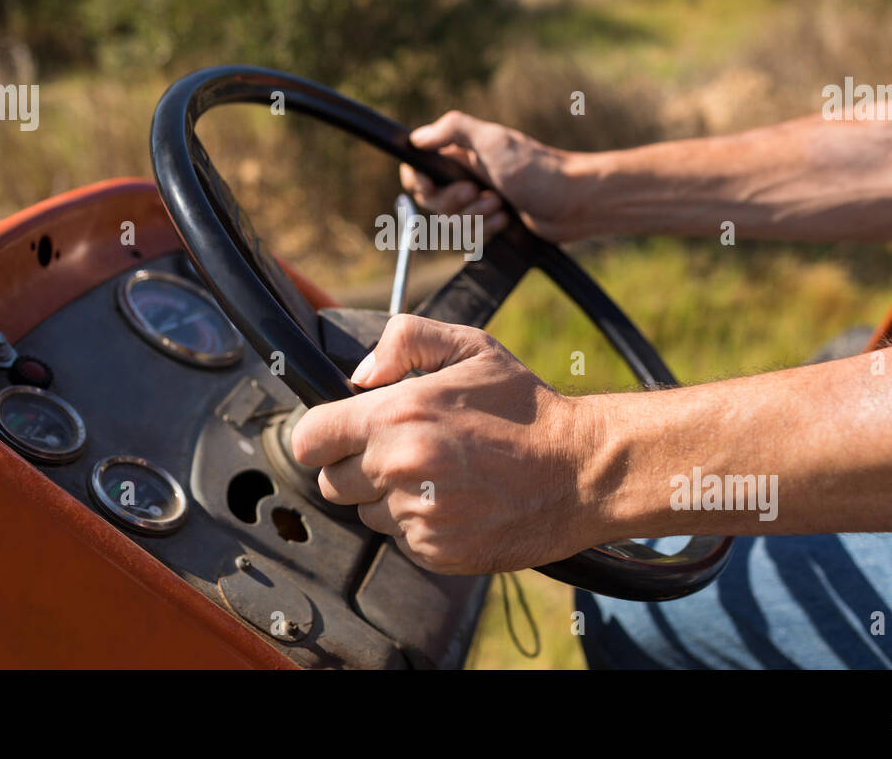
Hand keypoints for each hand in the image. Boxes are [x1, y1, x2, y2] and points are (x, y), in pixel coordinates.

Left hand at [290, 315, 607, 573]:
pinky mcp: (435, 551)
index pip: (310, 439)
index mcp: (397, 414)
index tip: (340, 434)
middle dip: (356, 466)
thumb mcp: (471, 348)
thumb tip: (360, 376)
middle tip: (403, 450)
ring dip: (389, 497)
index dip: (322, 435)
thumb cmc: (525, 408)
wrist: (580, 471)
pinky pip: (401, 539)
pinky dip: (420, 524)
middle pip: (331, 482)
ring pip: (366, 513)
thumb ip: (405, 341)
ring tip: (440, 474)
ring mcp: (417, 515)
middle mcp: (400, 467)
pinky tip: (457, 500)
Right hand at [400, 111, 589, 242]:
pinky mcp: (491, 225)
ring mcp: (478, 203)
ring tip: (501, 206)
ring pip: (451, 223)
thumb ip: (454, 130)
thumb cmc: (536, 169)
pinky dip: (487, 231)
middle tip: (478, 192)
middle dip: (454, 203)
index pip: (418, 169)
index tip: (432, 186)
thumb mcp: (493, 141)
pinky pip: (471, 238)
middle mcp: (466, 177)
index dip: (419, 182)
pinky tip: (507, 220)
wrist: (573, 203)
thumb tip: (417, 138)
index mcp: (461, 154)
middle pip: (432, 202)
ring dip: (475, 218)